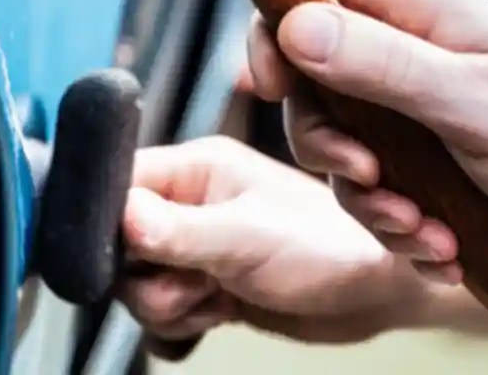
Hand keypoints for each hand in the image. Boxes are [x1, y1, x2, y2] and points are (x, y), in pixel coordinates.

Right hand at [118, 136, 427, 343]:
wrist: (376, 291)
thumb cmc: (331, 246)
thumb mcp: (247, 236)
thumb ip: (179, 229)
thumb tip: (119, 216)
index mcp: (195, 168)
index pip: (118, 182)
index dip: (111, 219)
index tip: (134, 251)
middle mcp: (189, 202)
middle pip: (116, 241)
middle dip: (145, 274)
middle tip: (190, 280)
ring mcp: (196, 244)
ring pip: (136, 280)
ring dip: (167, 302)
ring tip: (211, 295)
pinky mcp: (205, 282)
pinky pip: (161, 307)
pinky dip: (181, 319)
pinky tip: (217, 311)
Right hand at [247, 0, 487, 282]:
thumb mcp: (475, 100)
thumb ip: (384, 65)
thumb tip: (294, 29)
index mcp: (420, 17)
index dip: (277, 28)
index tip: (270, 85)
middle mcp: (409, 59)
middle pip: (315, 86)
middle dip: (328, 146)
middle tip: (370, 179)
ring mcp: (416, 114)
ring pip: (345, 153)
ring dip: (374, 204)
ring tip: (428, 235)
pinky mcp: (429, 166)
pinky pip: (382, 196)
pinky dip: (404, 232)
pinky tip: (447, 253)